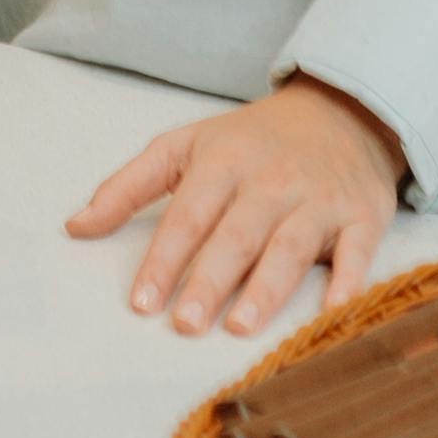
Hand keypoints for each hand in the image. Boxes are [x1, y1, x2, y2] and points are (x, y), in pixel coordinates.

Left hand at [68, 75, 406, 338]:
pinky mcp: (363, 216)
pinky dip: (347, 282)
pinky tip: (331, 313)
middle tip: (185, 325)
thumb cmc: (250, 141)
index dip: (164, 259)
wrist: (341, 111)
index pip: (188, 214)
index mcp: (224, 162)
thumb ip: (129, 187)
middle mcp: (271, 181)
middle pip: (236, 234)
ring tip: (239, 326)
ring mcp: (319, 199)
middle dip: (209, 280)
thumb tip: (74, 228)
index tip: (141, 302)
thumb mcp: (185, 147)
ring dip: (266, 288)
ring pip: (290, 246)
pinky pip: (357, 253)